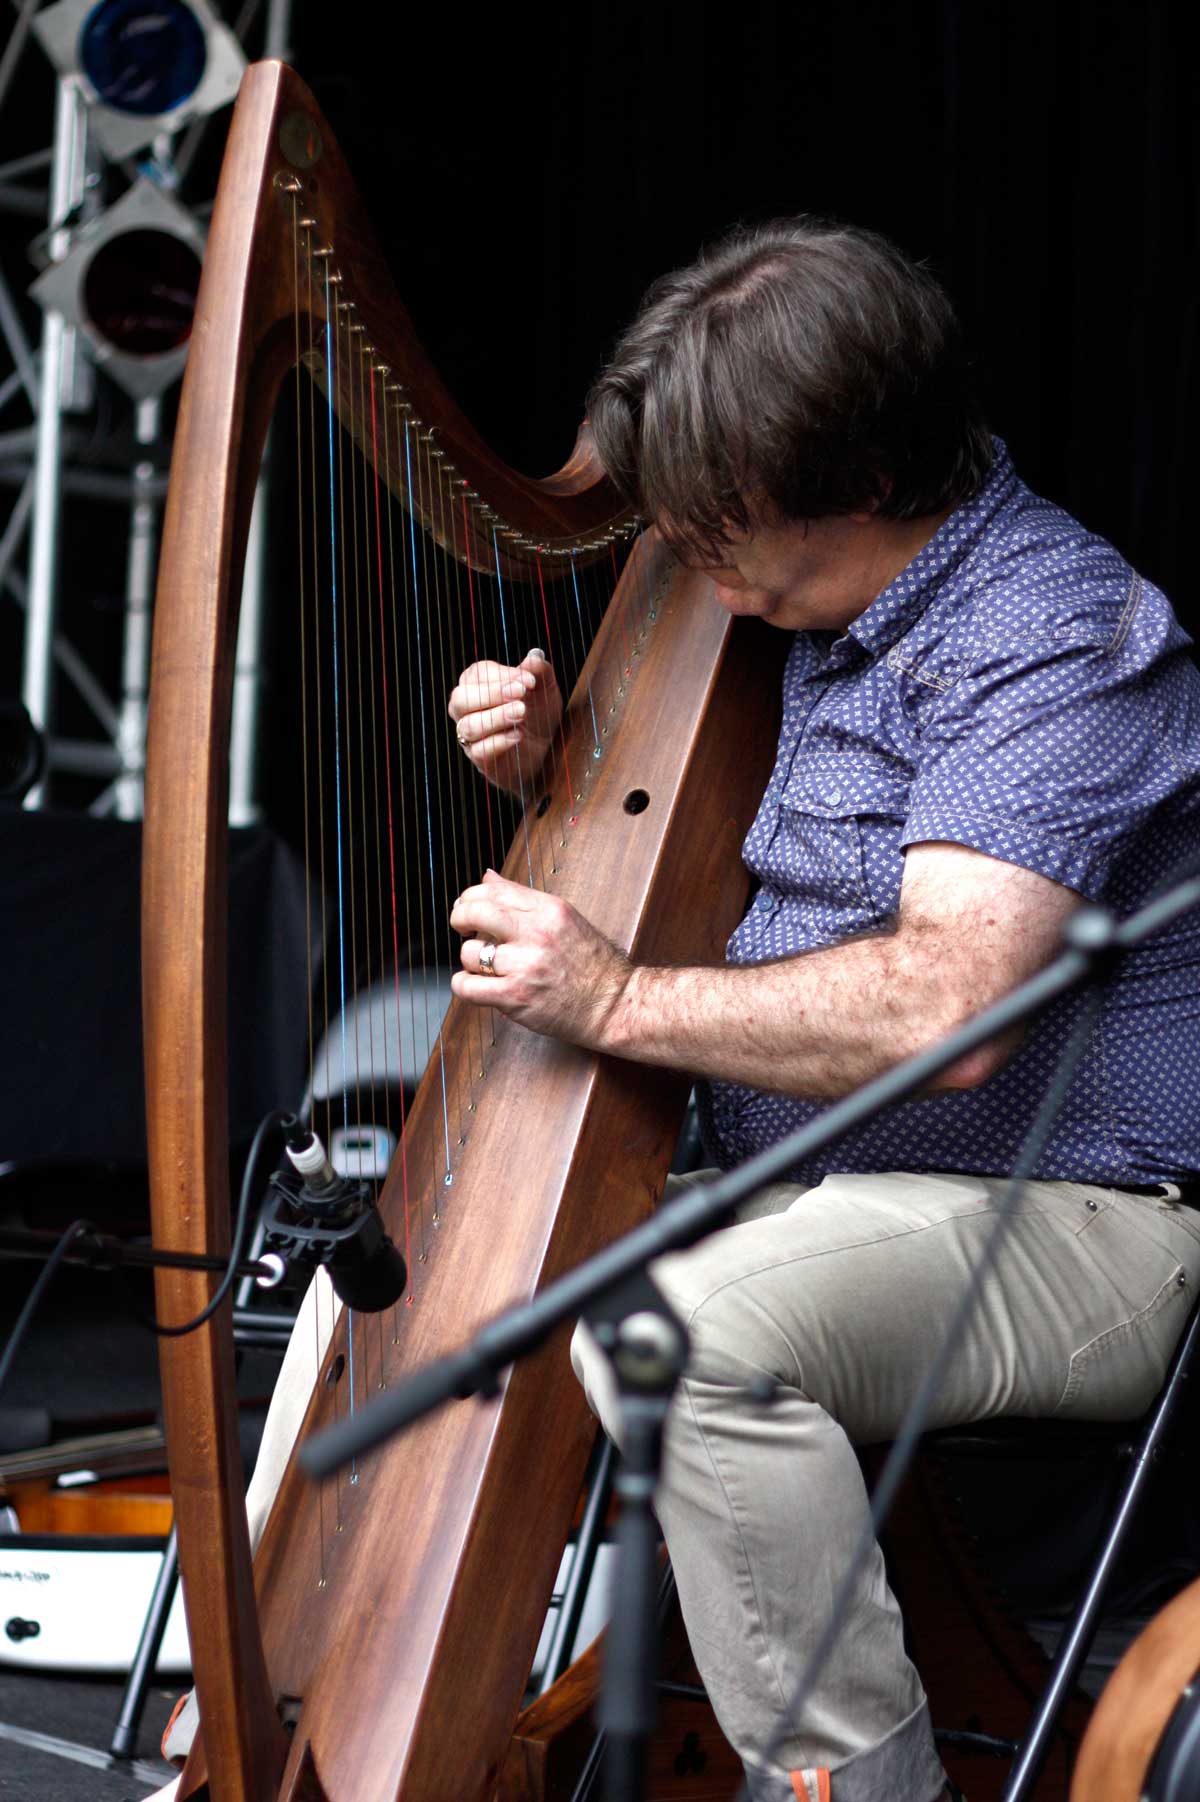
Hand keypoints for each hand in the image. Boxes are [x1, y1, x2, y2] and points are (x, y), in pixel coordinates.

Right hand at [448, 648, 562, 794]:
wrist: (546, 749)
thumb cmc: (538, 713)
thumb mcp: (545, 689)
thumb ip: (539, 671)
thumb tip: (535, 656)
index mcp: (478, 683)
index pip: (478, 674)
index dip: (502, 676)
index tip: (528, 681)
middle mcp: (467, 708)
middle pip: (461, 698)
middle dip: (492, 695)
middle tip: (520, 695)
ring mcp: (470, 735)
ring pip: (469, 726)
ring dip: (496, 718)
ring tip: (521, 713)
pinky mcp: (479, 758)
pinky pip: (479, 750)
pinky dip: (499, 742)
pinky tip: (518, 735)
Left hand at [450, 870, 631, 1048]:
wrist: (614, 1003)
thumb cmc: (593, 964)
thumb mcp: (564, 919)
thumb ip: (523, 899)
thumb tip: (488, 877)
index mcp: (548, 909)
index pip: (493, 890)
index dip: (470, 898)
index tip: (468, 908)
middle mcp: (536, 933)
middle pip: (475, 912)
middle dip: (460, 919)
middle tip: (463, 929)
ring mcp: (525, 965)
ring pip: (470, 952)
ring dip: (470, 959)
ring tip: (484, 965)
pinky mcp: (516, 997)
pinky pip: (468, 987)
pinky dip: (464, 986)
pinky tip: (475, 985)